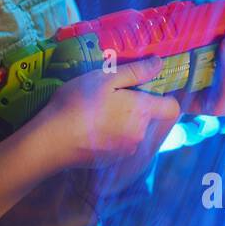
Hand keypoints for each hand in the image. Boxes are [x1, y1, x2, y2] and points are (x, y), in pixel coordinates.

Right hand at [30, 56, 181, 171]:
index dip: (164, 97)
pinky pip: (122, 146)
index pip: (172, 107)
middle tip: (115, 97)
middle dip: (140, 109)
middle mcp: (140, 135)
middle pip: (152, 120)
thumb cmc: (78, 103)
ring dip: (126, 123)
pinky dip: (113, 137)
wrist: (53, 140)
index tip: (146, 89)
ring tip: (101, 113)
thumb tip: (159, 63)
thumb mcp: (104, 78)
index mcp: (142, 112)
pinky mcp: (113, 162)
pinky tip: (93, 130)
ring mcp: (127, 151)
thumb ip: (135, 72)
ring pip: (136, 133)